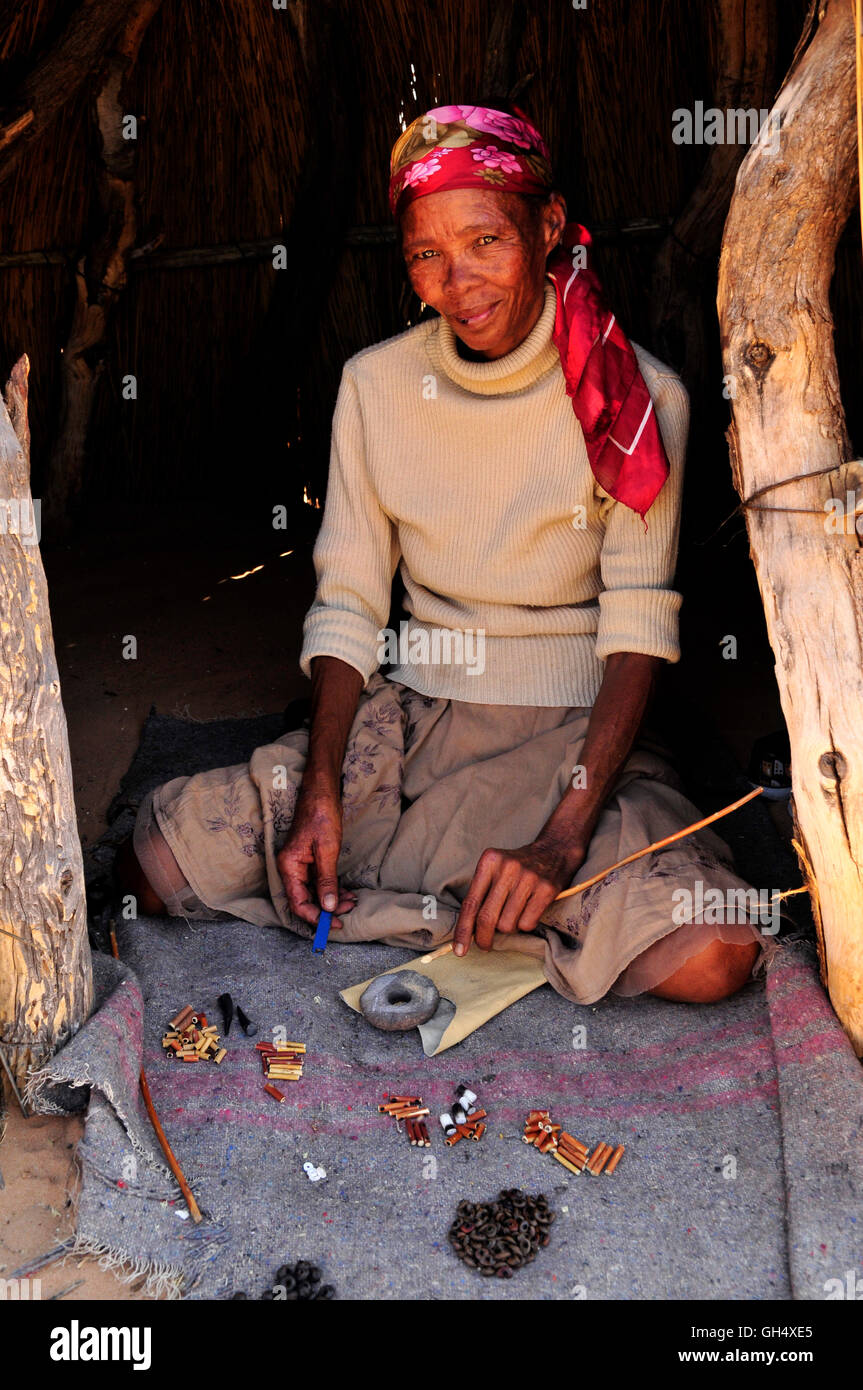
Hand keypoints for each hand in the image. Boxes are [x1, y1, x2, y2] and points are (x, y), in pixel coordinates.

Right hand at [276, 784, 356, 927]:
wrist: (321, 791)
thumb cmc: (321, 815)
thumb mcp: (327, 849)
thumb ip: (327, 880)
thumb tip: (328, 907)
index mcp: (289, 866)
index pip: (298, 902)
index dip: (315, 917)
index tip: (332, 924)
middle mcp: (291, 868)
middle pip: (306, 899)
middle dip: (326, 909)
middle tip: (347, 911)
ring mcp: (300, 864)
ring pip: (314, 892)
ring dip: (332, 900)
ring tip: (351, 902)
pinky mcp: (310, 860)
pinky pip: (319, 881)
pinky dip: (332, 888)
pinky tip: (346, 893)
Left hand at [453, 837, 586, 955]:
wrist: (554, 850)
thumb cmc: (517, 866)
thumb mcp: (495, 869)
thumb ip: (481, 893)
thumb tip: (468, 930)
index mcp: (490, 861)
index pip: (471, 902)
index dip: (463, 930)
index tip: (458, 950)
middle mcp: (508, 868)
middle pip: (487, 917)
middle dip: (483, 937)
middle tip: (484, 946)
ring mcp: (528, 878)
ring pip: (507, 924)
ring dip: (508, 927)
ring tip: (513, 914)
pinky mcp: (546, 889)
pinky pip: (527, 924)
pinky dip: (525, 924)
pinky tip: (528, 911)